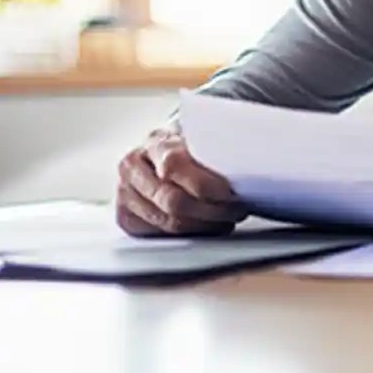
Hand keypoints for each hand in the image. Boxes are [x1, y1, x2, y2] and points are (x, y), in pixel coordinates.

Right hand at [115, 127, 247, 235]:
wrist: (158, 153)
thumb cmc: (186, 147)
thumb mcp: (198, 137)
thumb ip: (212, 148)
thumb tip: (248, 158)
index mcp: (154, 143)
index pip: (175, 166)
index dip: (206, 185)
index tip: (232, 194)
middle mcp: (132, 168)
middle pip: (173, 201)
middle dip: (211, 211)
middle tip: (236, 211)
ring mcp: (124, 194)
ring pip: (169, 223)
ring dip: (204, 226)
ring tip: (226, 220)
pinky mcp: (125, 217)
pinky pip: (159, 235)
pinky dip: (189, 234)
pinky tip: (205, 227)